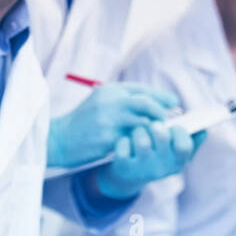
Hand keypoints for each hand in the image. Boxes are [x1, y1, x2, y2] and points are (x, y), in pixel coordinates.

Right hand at [46, 83, 178, 167]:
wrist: (61, 139)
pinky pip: (133, 141)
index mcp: (110, 90)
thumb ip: (124, 100)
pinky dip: (142, 143)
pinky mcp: (108, 139)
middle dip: (162, 112)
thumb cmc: (84, 121)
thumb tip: (155, 103)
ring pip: (143, 124)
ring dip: (155, 130)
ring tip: (160, 135)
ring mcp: (109, 121)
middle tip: (171, 121)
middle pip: (147, 104)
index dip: (162, 96)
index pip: (143, 90)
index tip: (174, 103)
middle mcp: (110, 102)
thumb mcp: (101, 101)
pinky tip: (146, 146)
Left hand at [93, 124, 205, 199]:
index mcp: (178, 162)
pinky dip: (123, 140)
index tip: (174, 126)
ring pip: (142, 140)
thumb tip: (203, 130)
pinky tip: (126, 142)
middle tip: (154, 125)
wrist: (131, 175)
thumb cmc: (159, 155)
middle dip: (157, 126)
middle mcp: (162, 168)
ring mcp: (143, 169)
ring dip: (139, 131)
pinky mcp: (124, 167)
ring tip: (139, 133)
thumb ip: (192, 140)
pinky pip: (123, 145)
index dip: (179, 132)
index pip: (184, 146)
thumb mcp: (176, 151)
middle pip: (162, 137)